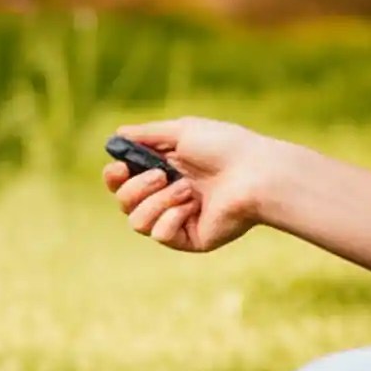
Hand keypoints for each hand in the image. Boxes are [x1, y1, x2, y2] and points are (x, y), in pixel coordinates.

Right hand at [102, 117, 279, 251]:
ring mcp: (177, 219)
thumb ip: (147, 134)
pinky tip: (194, 206)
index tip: (119, 168)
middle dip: (137, 187)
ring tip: (187, 190)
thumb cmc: (225, 147)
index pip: (122, 181)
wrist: (257, 173)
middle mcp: (167, 196)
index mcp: (163, 170)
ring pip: (137, 222)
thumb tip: (118, 135)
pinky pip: (160, 235)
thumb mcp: (181, 131)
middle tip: (163, 175)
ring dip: (157, 201)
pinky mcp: (189, 239)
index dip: (113, 177)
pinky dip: (171, 217)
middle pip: (124, 202)